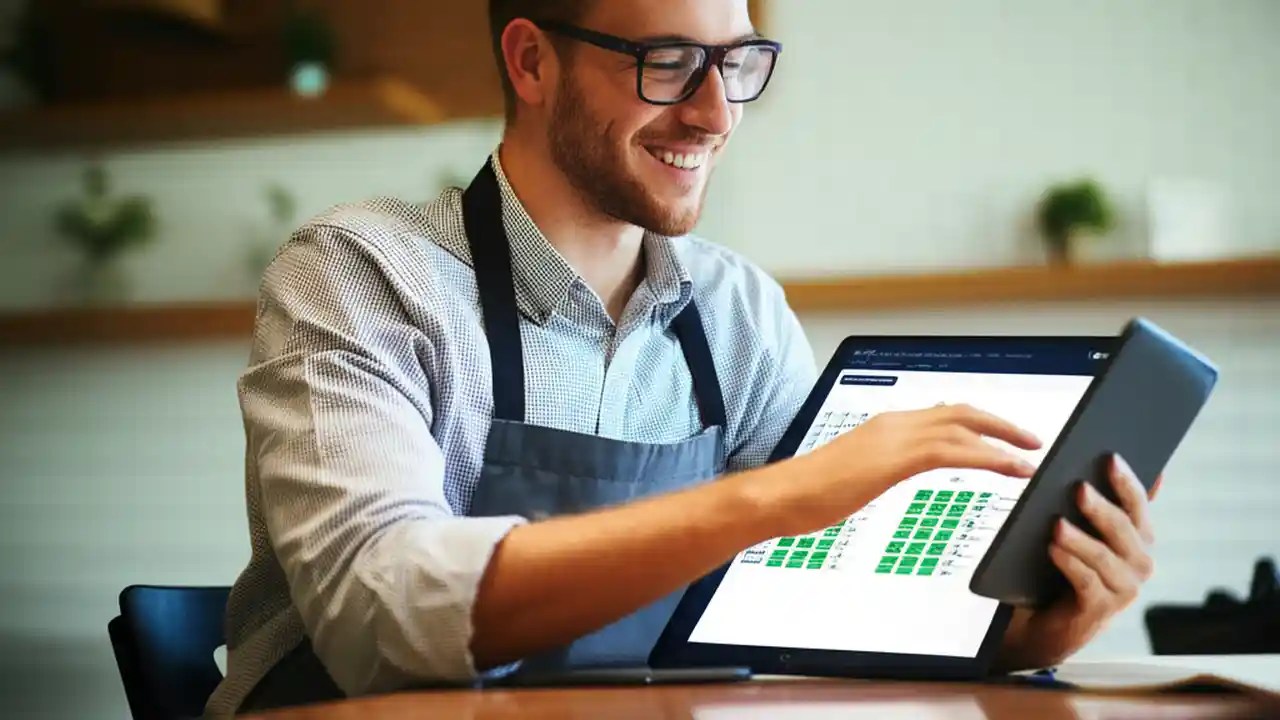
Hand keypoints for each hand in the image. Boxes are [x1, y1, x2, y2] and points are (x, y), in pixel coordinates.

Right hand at [778, 404, 1042, 533]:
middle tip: (1030, 439)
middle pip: (961, 412)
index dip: (977, 422)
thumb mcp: (852, 476)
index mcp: (884, 426)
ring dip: (1004, 439)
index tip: (1001, 435)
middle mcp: (894, 423)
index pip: (942, 415)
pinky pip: (955, 451)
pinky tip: (1011, 468)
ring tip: (1030, 456)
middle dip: (1000, 424)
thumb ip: (876, 468)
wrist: (782, 496)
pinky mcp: (897, 458)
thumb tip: (886, 472)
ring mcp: (895, 437)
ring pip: (964, 427)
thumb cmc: (808, 493)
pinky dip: (991, 457)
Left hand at [998, 454, 1160, 670]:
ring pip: (1102, 556)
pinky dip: (1068, 563)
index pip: (1138, 504)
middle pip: (1122, 528)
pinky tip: (1052, 549)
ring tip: (1056, 523)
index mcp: (1141, 539)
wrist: (1050, 619)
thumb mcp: (1089, 534)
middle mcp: (1140, 563)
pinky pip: (1085, 581)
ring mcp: (1123, 589)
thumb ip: (1108, 504)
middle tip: (1078, 488)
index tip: (1109, 457)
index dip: (1126, 481)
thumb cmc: (1072, 567)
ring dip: (1079, 538)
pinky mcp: (1100, 609)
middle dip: (1100, 507)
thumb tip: (1126, 462)